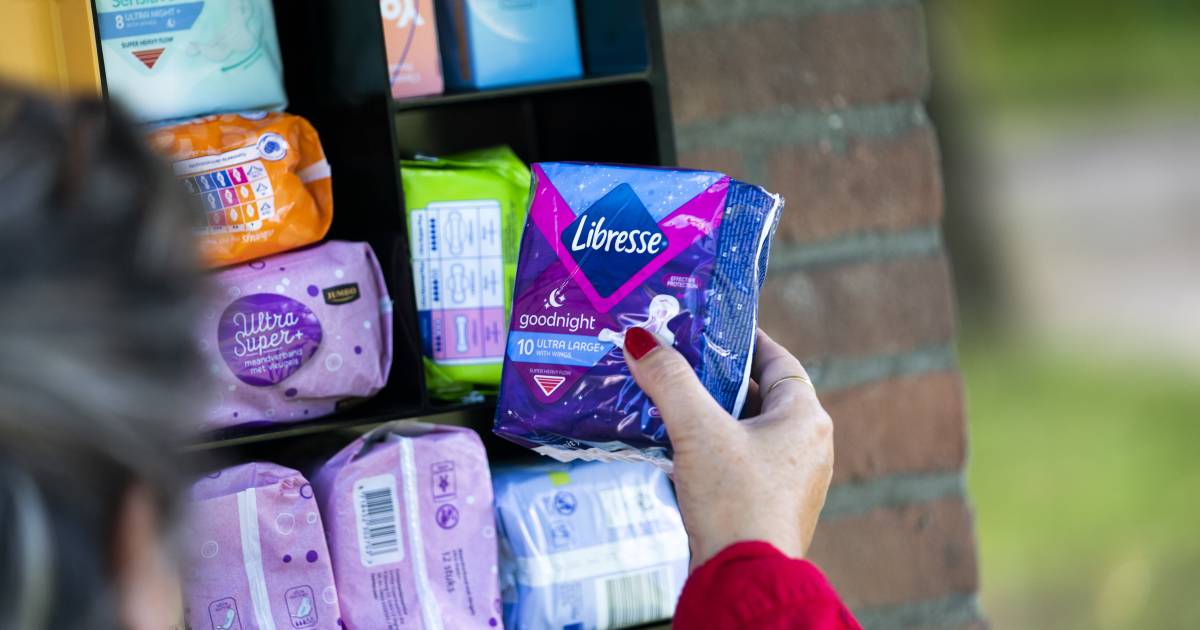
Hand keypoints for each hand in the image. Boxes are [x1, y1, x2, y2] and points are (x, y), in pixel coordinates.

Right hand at [623, 327, 833, 567]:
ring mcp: (794, 481)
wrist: (743, 580)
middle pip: (762, 396)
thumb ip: (669, 380)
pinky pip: (744, 464)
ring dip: (714, 418)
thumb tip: (640, 338)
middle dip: (719, 381)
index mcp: (806, 418)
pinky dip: (716, 452)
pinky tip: (682, 453)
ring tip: (672, 404)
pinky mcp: (773, 508)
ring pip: (750, 432)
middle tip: (679, 364)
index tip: (711, 328)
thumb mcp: (697, 430)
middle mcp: (809, 447)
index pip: (778, 360)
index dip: (744, 341)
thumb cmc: (734, 500)